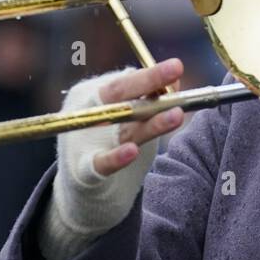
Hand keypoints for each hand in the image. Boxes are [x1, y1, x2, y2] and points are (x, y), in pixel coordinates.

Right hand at [38, 59, 183, 259]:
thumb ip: (150, 101)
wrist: (85, 192)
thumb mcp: (131, 119)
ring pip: (121, 128)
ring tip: (177, 114)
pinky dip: (115, 158)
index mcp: (92, 95)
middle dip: (148, 79)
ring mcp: (82, 141)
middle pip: (117, 92)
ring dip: (151, 121)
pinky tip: (131, 152)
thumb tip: (175, 82)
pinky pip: (101, 164)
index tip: (177, 68)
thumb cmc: (112, 145)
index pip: (125, 79)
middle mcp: (86, 113)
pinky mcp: (83, 172)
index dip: (153, 75)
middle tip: (177, 66)